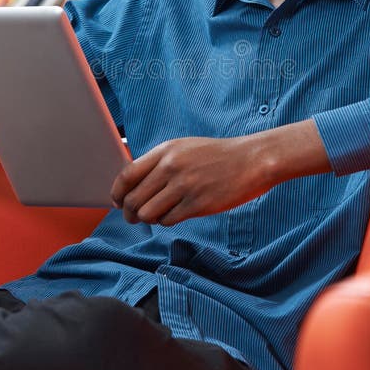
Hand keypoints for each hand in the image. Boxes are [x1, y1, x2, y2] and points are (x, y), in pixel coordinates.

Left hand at [111, 134, 282, 225]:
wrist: (251, 160)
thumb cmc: (218, 156)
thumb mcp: (185, 148)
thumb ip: (160, 162)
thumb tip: (134, 183)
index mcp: (166, 151)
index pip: (127, 175)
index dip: (117, 192)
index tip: (117, 201)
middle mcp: (171, 167)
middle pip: (133, 198)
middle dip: (129, 212)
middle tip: (133, 217)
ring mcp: (184, 186)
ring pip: (147, 213)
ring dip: (148, 219)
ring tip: (156, 216)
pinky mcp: (197, 204)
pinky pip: (167, 220)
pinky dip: (166, 221)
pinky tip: (174, 215)